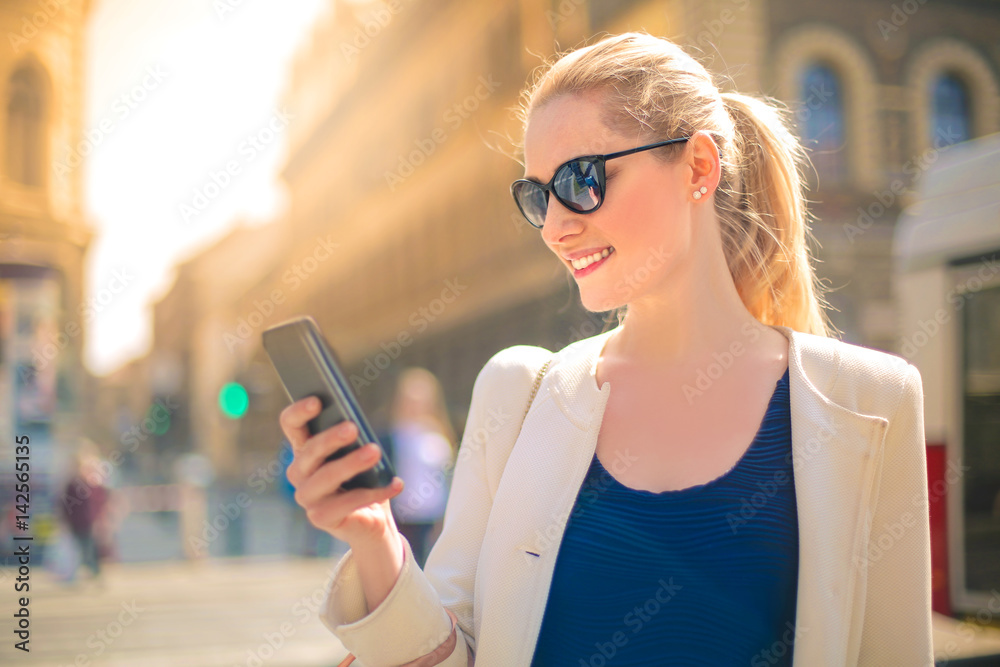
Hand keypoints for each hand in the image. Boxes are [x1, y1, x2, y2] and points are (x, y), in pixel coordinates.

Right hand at [280, 396, 404, 549]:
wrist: (371, 519)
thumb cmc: (363, 478)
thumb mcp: (359, 452)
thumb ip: (353, 437)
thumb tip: (355, 423)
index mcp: (305, 448)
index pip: (291, 424)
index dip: (299, 411)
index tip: (318, 400)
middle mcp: (299, 472)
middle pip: (309, 451)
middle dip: (330, 438)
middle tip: (353, 427)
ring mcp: (307, 497)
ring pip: (325, 477)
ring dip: (351, 463)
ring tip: (374, 452)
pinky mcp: (320, 518)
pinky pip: (347, 503)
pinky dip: (375, 492)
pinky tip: (395, 483)